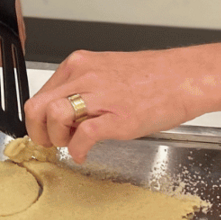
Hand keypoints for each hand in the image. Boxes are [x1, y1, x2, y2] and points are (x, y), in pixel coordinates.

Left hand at [0, 0, 22, 63]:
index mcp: (5, 29)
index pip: (6, 59)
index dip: (0, 71)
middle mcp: (14, 25)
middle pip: (13, 51)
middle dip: (5, 62)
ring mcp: (15, 16)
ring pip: (15, 39)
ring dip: (9, 49)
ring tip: (2, 59)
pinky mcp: (13, 7)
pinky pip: (15, 27)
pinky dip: (10, 35)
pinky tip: (3, 32)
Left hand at [24, 47, 196, 162]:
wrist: (183, 77)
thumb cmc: (150, 76)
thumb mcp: (105, 72)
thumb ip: (81, 88)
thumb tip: (61, 111)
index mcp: (78, 65)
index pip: (39, 95)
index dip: (39, 119)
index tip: (45, 130)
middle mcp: (83, 77)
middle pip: (37, 107)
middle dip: (39, 132)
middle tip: (51, 142)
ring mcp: (100, 97)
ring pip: (54, 117)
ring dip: (57, 139)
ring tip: (71, 144)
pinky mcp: (117, 118)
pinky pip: (83, 136)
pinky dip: (77, 151)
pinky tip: (84, 154)